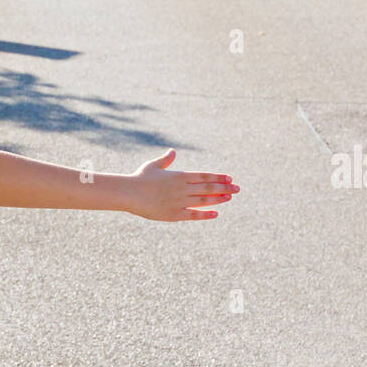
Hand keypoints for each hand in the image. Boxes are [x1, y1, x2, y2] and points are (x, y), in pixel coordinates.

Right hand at [124, 149, 239, 221]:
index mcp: (180, 176)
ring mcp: (179, 201)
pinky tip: (216, 214)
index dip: (218, 177)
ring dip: (219, 199)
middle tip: (238, 188)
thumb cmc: (139, 178)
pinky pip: (193, 215)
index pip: (204, 176)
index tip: (230, 178)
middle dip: (225, 187)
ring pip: (204, 200)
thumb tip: (173, 152)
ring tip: (230, 198)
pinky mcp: (174, 214)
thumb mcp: (153, 166)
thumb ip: (166, 160)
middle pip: (209, 188)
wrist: (129, 193)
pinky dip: (205, 214)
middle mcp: (183, 188)